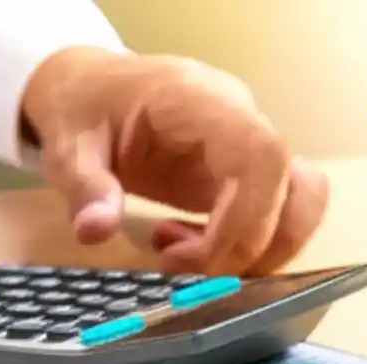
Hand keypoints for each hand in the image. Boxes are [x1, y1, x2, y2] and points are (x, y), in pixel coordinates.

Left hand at [22, 48, 329, 275]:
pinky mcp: (243, 178)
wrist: (93, 89)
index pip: (261, 154)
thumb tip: (94, 231)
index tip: (204, 260)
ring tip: (180, 256)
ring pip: (299, 203)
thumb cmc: (84, 107)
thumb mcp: (67, 144)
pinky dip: (241, 247)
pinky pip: (274, 216)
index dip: (251, 216)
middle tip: (188, 271)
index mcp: (201, 101)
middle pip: (296, 185)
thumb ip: (84, 186)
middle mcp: (240, 121)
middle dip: (255, 247)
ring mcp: (247, 150)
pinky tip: (181, 245)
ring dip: (256, 251)